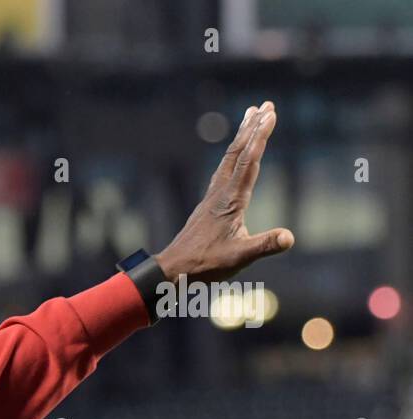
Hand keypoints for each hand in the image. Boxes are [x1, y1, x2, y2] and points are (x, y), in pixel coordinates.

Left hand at [155, 101, 294, 282]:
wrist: (173, 270)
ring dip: (242, 138)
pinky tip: (235, 157)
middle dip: (252, 128)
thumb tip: (289, 237)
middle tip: (265, 105)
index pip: (249, 161)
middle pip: (237, 153)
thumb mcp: (239, 258)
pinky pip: (223, 171)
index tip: (270, 114)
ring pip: (228, 159)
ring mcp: (212, 197)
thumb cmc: (204, 265)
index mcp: (231, 201)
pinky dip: (233, 155)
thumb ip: (264, 245)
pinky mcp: (208, 205)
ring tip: (251, 117)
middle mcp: (220, 193)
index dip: (260, 137)